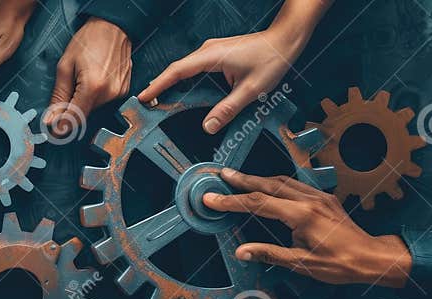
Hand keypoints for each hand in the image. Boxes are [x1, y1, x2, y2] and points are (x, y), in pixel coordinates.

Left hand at [44, 17, 130, 137]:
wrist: (113, 27)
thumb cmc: (88, 40)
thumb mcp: (65, 66)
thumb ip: (58, 96)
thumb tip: (51, 119)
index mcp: (93, 88)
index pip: (74, 119)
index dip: (61, 126)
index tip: (51, 128)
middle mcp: (109, 94)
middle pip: (84, 115)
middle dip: (69, 112)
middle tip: (59, 103)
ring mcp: (119, 93)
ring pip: (93, 109)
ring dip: (82, 102)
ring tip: (80, 81)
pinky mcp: (124, 91)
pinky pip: (104, 101)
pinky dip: (94, 96)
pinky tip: (91, 81)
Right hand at [137, 29, 302, 134]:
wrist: (286, 38)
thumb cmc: (271, 59)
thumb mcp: (250, 90)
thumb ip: (227, 110)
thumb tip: (207, 127)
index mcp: (211, 56)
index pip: (177, 72)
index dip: (158, 85)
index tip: (144, 97)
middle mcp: (208, 51)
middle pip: (176, 70)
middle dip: (160, 86)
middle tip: (148, 103)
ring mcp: (212, 50)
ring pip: (185, 68)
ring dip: (172, 83)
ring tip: (160, 99)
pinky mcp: (218, 53)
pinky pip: (195, 67)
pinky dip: (185, 79)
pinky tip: (184, 90)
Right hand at [202, 168, 410, 286]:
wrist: (373, 258)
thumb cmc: (340, 264)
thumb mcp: (302, 264)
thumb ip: (270, 254)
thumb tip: (241, 251)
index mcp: (302, 215)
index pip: (259, 203)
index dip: (232, 201)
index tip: (212, 198)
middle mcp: (309, 200)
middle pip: (268, 184)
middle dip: (242, 180)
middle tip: (220, 175)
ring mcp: (318, 196)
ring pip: (282, 181)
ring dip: (257, 178)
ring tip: (238, 178)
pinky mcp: (324, 198)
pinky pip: (294, 184)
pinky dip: (275, 182)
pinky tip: (267, 185)